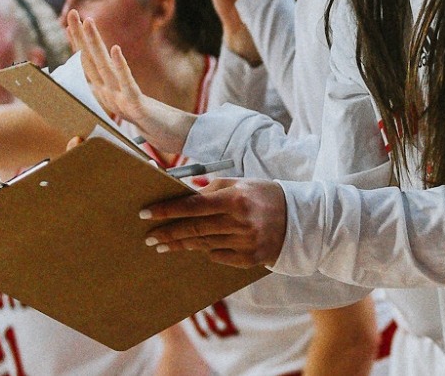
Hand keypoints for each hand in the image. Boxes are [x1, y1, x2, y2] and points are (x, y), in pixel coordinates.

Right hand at [65, 10, 195, 153]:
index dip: (79, 43)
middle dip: (80, 36)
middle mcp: (108, 95)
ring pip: (103, 68)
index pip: (88, 63)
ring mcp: (119, 100)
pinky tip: (115, 49)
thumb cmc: (151, 118)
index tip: (72, 22)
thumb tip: (108, 67)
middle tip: (74, 13)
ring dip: (95, 44)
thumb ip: (116, 86)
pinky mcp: (135, 106)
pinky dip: (120, 66)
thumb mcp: (128, 101)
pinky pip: (126, 83)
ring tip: (88, 22)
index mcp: (105, 92)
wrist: (170, 137)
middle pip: (90, 61)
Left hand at [141, 177, 286, 267]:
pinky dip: (208, 251)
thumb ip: (212, 190)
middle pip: (195, 230)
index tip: (146, 214)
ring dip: (181, 245)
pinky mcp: (251, 259)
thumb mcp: (241, 184)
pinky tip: (197, 248)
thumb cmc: (263, 196)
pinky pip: (219, 256)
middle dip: (169, 233)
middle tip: (149, 237)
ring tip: (163, 244)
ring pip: (204, 245)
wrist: (299, 219)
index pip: (194, 205)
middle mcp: (241, 222)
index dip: (168, 210)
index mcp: (237, 198)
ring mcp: (247, 243)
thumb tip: (182, 197)